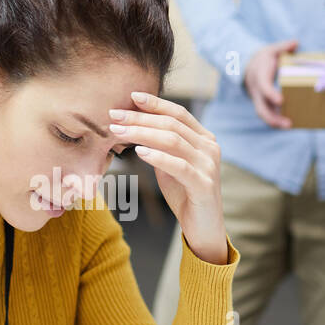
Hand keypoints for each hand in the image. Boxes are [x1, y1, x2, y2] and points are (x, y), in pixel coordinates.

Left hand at [109, 91, 228, 264]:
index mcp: (204, 139)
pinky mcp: (204, 185)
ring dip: (142, 133)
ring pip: (173, 140)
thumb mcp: (170, 166)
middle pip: (172, 124)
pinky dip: (158, 156)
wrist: (204, 229)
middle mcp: (210, 147)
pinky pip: (179, 166)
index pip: (178, 113)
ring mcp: (209, 165)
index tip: (131, 96)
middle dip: (140, 117)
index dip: (155, 103)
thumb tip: (134, 128)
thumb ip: (160, 147)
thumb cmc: (185, 195)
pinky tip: (139, 151)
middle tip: (114, 114)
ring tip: (118, 131)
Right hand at [242, 40, 296, 128]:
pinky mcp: (263, 104)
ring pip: (264, 114)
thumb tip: (295, 43)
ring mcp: (259, 99)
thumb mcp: (271, 50)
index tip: (281, 100)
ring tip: (290, 126)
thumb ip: (283, 47)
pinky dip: (277, 121)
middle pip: (261, 108)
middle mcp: (257, 91)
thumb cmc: (263, 59)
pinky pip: (268, 114)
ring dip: (276, 123)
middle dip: (273, 118)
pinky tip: (289, 124)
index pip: (263, 87)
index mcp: (259, 76)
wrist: (247, 67)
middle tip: (288, 123)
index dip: (271, 94)